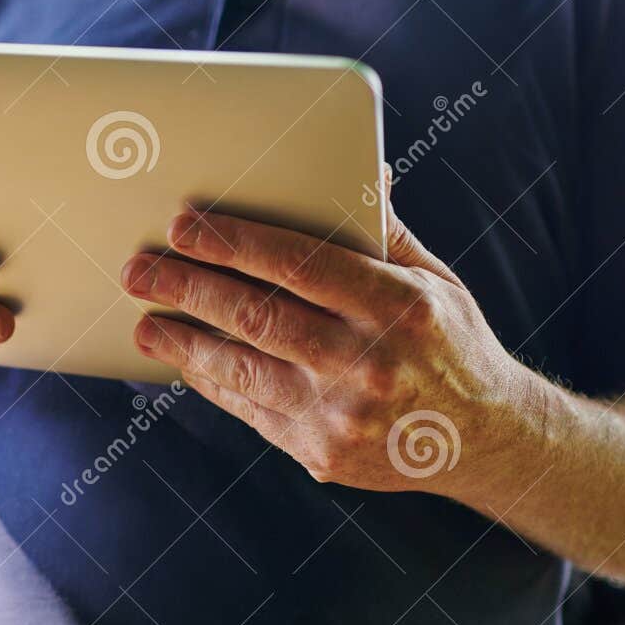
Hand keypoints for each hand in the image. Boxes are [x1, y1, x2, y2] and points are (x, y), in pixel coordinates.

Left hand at [120, 196, 537, 494]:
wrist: (485, 442)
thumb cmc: (450, 345)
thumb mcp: (434, 281)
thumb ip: (384, 232)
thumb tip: (359, 169)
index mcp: (399, 307)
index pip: (299, 264)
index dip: (234, 242)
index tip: (183, 225)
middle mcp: (370, 362)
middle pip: (258, 316)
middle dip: (188, 288)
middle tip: (139, 270)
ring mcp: (343, 415)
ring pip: (242, 370)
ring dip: (184, 343)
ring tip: (144, 322)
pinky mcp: (321, 455)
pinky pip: (250, 411)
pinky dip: (211, 382)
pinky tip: (183, 361)